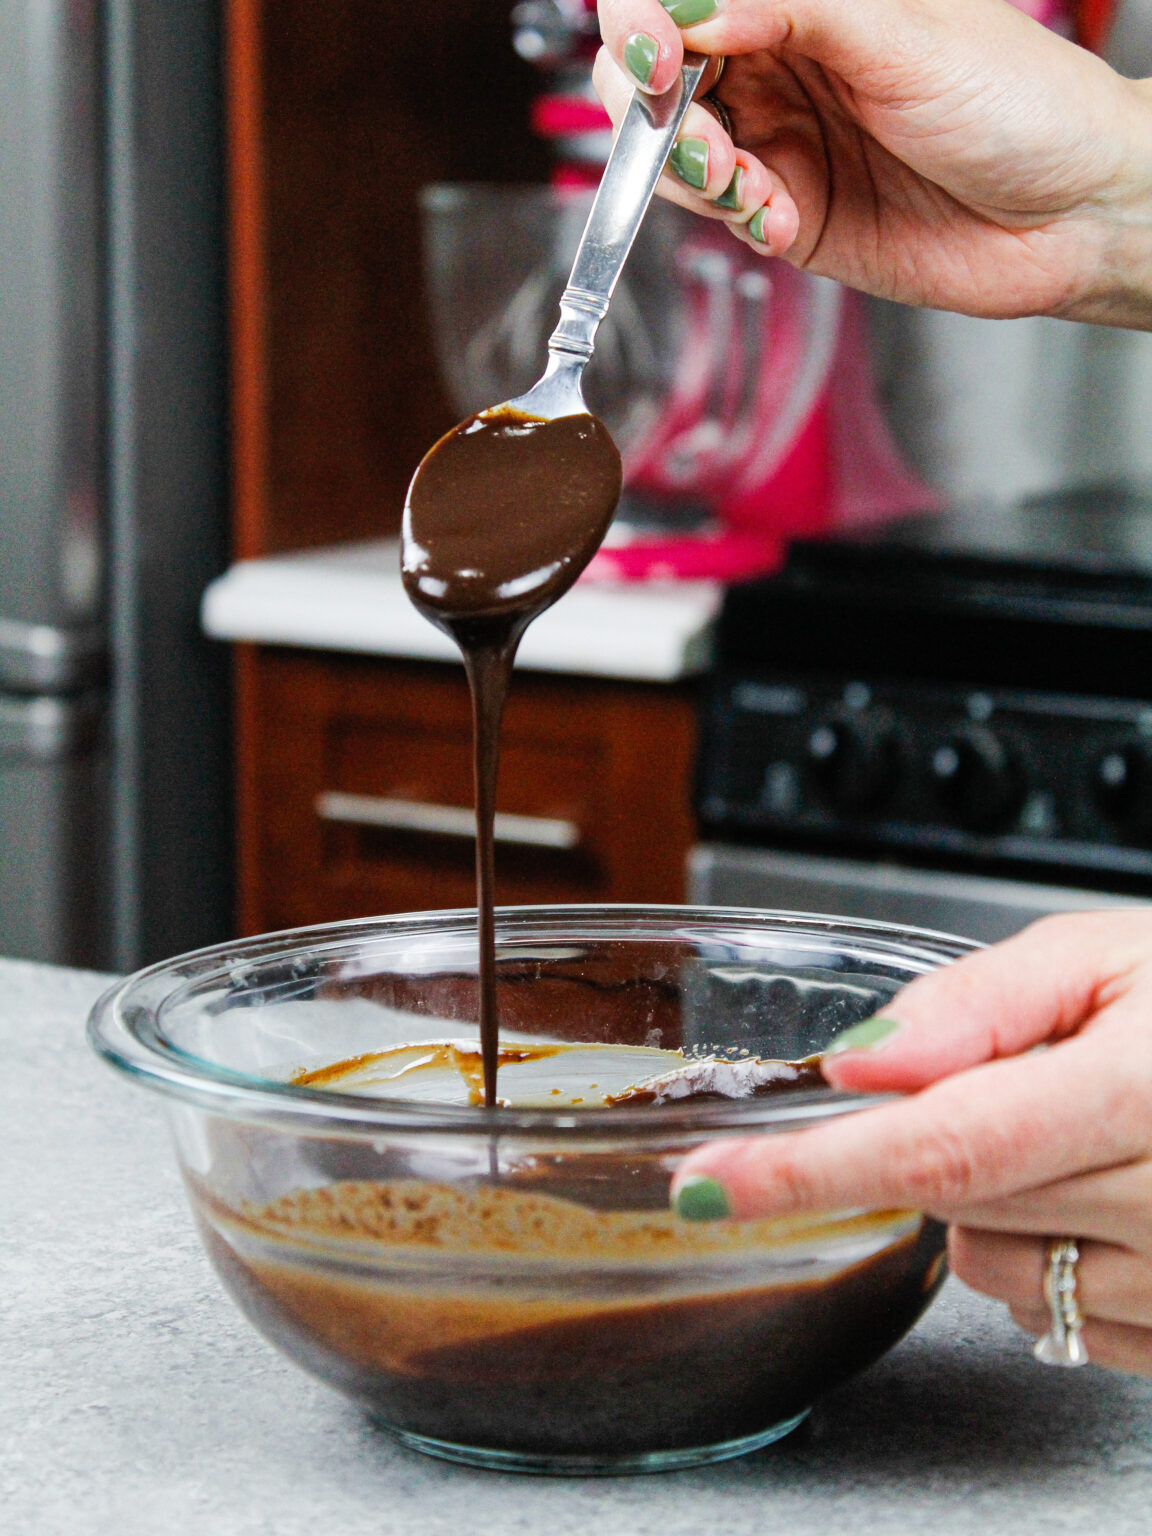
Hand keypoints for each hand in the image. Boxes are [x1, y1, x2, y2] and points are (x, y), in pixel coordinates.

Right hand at [594, 0, 1151, 325]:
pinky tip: (781, 218)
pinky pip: (725, 217)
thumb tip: (692, 7)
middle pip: (662, 77)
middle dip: (657, 108)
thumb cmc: (1019, 104)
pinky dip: (738, 219)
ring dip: (695, 172)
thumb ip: (790, 12)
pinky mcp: (790, 217)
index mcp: (807, 4)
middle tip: (694, 136)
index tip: (658, 50)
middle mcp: (782, 67)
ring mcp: (783, 143)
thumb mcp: (902, 35)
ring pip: (678, 153)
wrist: (1072, 214)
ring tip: (747, 185)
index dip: (648, 19)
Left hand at [672, 910, 1151, 1375]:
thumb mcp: (1108, 954)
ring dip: (984, 1199)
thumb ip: (978, 1003)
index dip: (809, 1167)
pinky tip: (1096, 1192)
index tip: (711, 1177)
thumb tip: (863, 1061)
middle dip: (928, 1139)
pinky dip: (1036, 1249)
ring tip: (1070, 1129)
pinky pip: (1047, 1314)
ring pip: (987, 1266)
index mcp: (1149, 1096)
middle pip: (952, 1202)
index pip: (943, 1147)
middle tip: (1009, 1075)